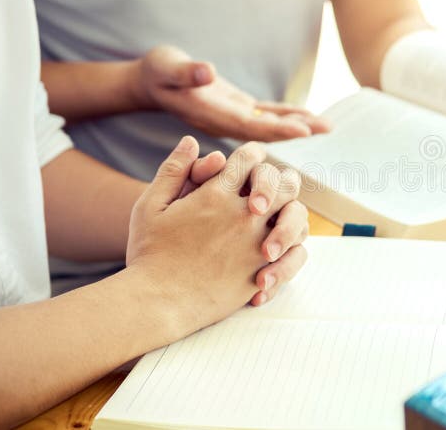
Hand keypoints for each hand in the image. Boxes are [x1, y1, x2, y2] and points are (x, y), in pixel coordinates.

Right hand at [125, 137, 307, 328]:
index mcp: (217, 195)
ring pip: (296, 215)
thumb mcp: (150, 206)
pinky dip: (292, 249)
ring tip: (278, 216)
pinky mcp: (264, 271)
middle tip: (273, 186)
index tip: (250, 160)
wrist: (157, 303)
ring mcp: (258, 244)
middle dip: (279, 179)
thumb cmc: (149, 254)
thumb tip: (191, 141)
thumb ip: (173, 171)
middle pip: (283, 182)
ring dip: (290, 211)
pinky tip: (277, 250)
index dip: (251, 154)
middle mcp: (244, 216)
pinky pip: (296, 253)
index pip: (249, 158)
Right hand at [133, 45, 330, 140]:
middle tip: (326, 128)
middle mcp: (225, 121)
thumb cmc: (156, 72)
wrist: (149, 82)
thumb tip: (208, 72)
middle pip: (265, 130)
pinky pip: (265, 115)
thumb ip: (186, 73)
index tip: (302, 130)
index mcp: (211, 115)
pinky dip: (285, 115)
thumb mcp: (166, 67)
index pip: (249, 126)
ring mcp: (232, 117)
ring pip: (269, 124)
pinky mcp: (236, 108)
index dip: (276, 129)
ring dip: (297, 124)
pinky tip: (306, 116)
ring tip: (326, 125)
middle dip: (296, 129)